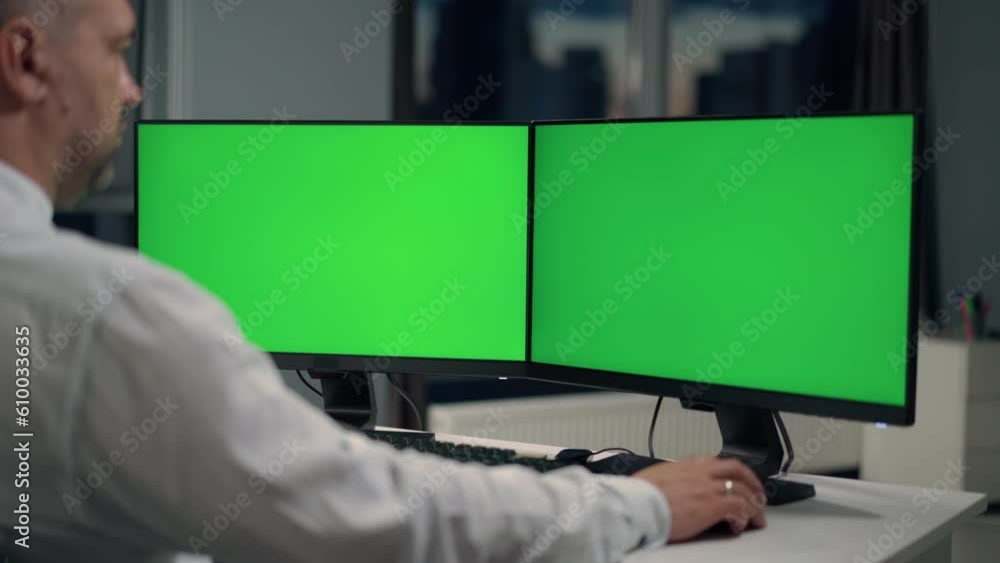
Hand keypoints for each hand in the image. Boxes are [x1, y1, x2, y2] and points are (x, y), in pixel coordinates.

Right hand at [634, 456, 766, 541]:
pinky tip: (741, 525)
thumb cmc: (640, 494)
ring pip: (743, 490)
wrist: (637, 503)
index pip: (719, 462)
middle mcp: (702, 471)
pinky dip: (745, 516)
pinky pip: (739, 508)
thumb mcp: (657, 477)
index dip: (733, 472)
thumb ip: (671, 478)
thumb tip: (669, 485)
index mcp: (688, 464)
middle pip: (738, 470)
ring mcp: (709, 487)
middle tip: (757, 495)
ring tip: (756, 516)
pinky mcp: (713, 505)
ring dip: (753, 504)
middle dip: (751, 483)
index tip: (737, 480)